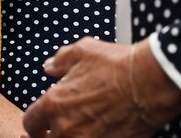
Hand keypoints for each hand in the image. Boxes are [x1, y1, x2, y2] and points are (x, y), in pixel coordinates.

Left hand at [22, 40, 180, 137]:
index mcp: (54, 104)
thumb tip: (50, 67)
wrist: (150, 83)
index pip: (30, 123)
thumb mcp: (82, 51)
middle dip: (47, 136)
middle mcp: (66, 128)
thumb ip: (60, 60)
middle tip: (53, 131)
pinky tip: (95, 135)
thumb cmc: (117, 66)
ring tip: (75, 132)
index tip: (38, 122)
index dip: (33, 123)